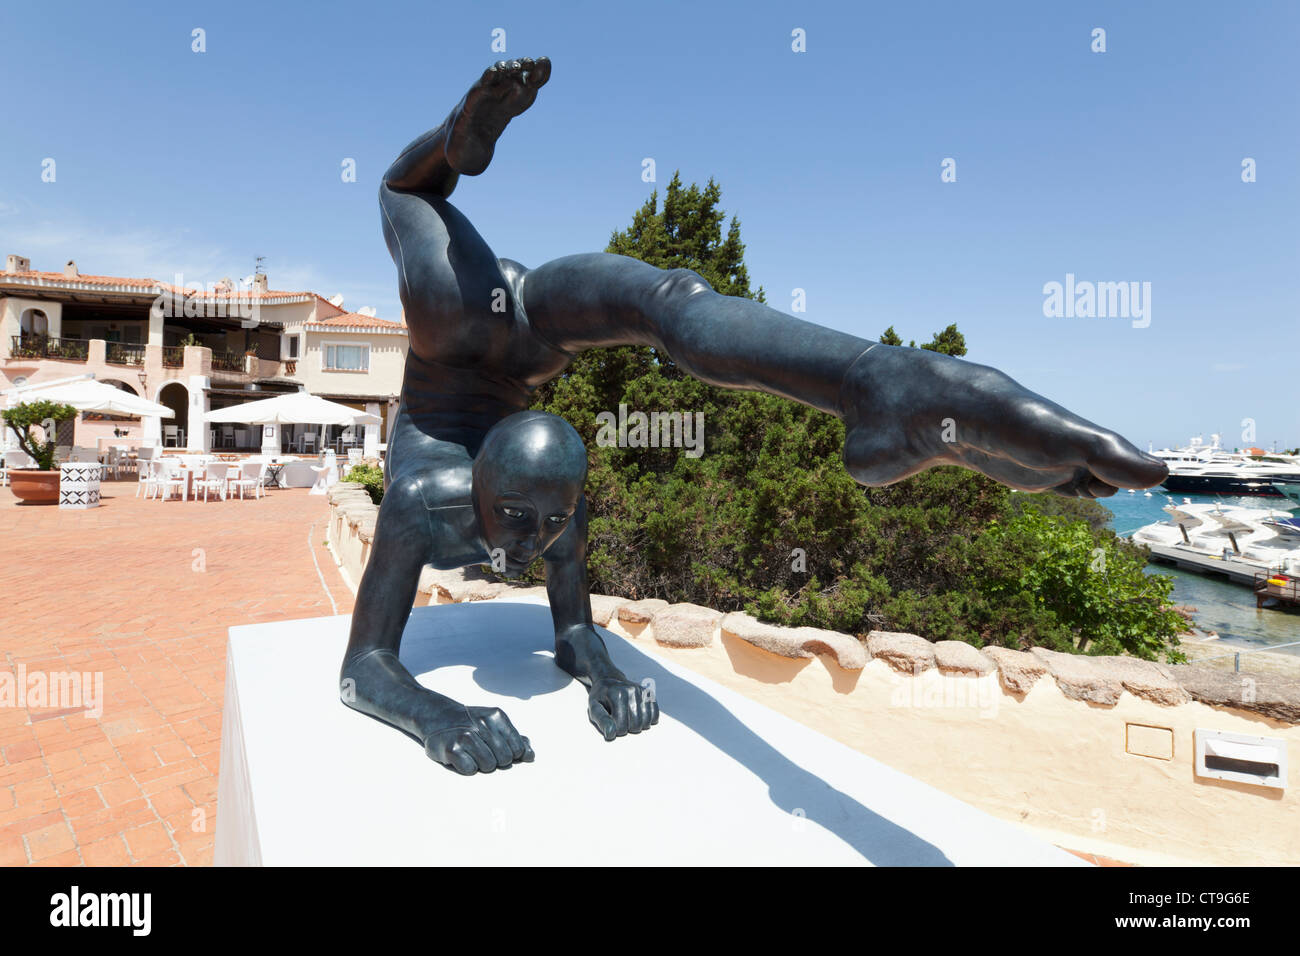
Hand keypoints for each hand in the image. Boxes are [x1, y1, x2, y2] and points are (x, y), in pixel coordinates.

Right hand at [424, 705, 534, 774]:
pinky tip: (460, 757)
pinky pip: (470, 770)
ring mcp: (466, 736)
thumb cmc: (470, 723)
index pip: (518, 749)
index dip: (510, 755)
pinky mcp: (452, 749)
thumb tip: (530, 755)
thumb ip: (514, 738)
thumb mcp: (493, 724)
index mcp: (496, 717)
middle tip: (482, 750)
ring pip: (489, 766)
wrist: (437, 717)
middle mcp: (482, 724)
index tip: (498, 749)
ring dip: (480, 764)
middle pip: (505, 760)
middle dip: (496, 760)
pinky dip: (466, 767)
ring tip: (470, 753)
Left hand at [588, 675, 658, 740]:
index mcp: (617, 694)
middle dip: (627, 728)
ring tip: (628, 718)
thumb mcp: (594, 708)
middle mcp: (632, 691)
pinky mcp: (649, 693)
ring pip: (647, 722)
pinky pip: (655, 714)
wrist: (609, 680)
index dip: (615, 730)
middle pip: (636, 725)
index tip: (611, 723)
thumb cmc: (600, 697)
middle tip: (619, 721)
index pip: (621, 726)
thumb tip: (611, 734)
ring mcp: (642, 691)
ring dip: (637, 725)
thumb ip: (602, 721)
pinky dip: (648, 720)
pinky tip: (638, 716)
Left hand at [841, 345, 1166, 497]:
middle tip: (1154, 474)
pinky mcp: (1016, 455)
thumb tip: (874, 464)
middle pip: (1063, 435)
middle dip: (1105, 454)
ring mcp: (1017, 435)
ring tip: (1144, 479)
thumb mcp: (864, 449)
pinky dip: (1086, 476)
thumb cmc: (876, 422)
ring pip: (1067, 449)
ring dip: (1103, 467)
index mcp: (972, 411)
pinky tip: (1104, 489)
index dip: (1071, 444)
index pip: (1032, 426)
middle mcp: (1006, 418)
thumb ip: (873, 459)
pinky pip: (1058, 465)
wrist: (881, 395)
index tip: (1099, 453)